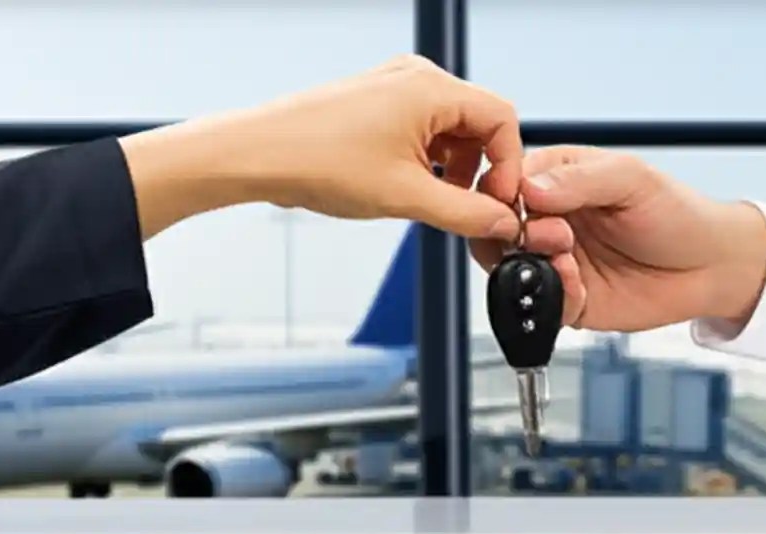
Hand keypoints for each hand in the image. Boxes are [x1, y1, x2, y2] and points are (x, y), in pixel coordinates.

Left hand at [120, 55, 522, 240]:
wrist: (257, 155)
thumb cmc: (318, 161)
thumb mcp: (406, 197)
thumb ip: (465, 213)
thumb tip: (500, 222)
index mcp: (431, 88)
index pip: (502, 119)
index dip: (508, 166)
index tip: (498, 203)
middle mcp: (415, 78)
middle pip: (479, 122)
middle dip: (480, 169)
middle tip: (470, 209)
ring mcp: (393, 87)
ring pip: (451, 128)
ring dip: (455, 168)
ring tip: (434, 202)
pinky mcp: (375, 102)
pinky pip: (422, 128)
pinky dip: (428, 159)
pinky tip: (409, 187)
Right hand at [473, 145, 765, 332]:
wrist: (712, 268)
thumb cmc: (678, 214)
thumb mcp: (631, 179)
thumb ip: (579, 179)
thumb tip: (528, 186)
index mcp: (557, 178)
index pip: (505, 181)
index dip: (503, 194)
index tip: (519, 204)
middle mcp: (549, 219)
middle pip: (496, 227)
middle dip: (513, 234)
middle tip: (553, 237)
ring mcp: (555, 261)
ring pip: (508, 268)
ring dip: (530, 268)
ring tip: (566, 261)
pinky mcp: (566, 299)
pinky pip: (538, 304)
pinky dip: (554, 298)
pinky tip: (580, 287)